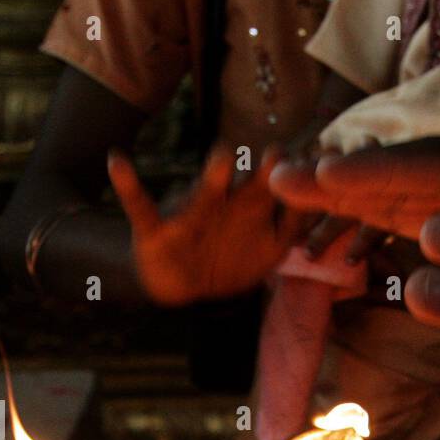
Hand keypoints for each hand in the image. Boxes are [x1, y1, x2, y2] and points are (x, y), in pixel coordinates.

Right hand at [109, 146, 301, 305]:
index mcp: (248, 211)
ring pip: (203, 196)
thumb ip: (291, 230)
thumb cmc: (226, 260)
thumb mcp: (264, 251)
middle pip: (244, 188)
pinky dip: (128, 185)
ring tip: (222, 155)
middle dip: (261, 173)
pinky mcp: (155, 228)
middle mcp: (222, 206)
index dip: (292, 182)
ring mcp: (188, 215)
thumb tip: (322, 207)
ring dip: (212, 177)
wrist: (180, 285)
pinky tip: (117, 161)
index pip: (275, 191)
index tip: (317, 164)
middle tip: (279, 153)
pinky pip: (139, 205)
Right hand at [270, 132, 439, 238]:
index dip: (389, 171)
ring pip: (412, 208)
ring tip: (289, 198)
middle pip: (416, 180)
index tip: (327, 171)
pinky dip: (386, 237)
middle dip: (349, 179)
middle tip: (278, 176)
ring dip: (353, 207)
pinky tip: (342, 244)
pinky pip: (433, 243)